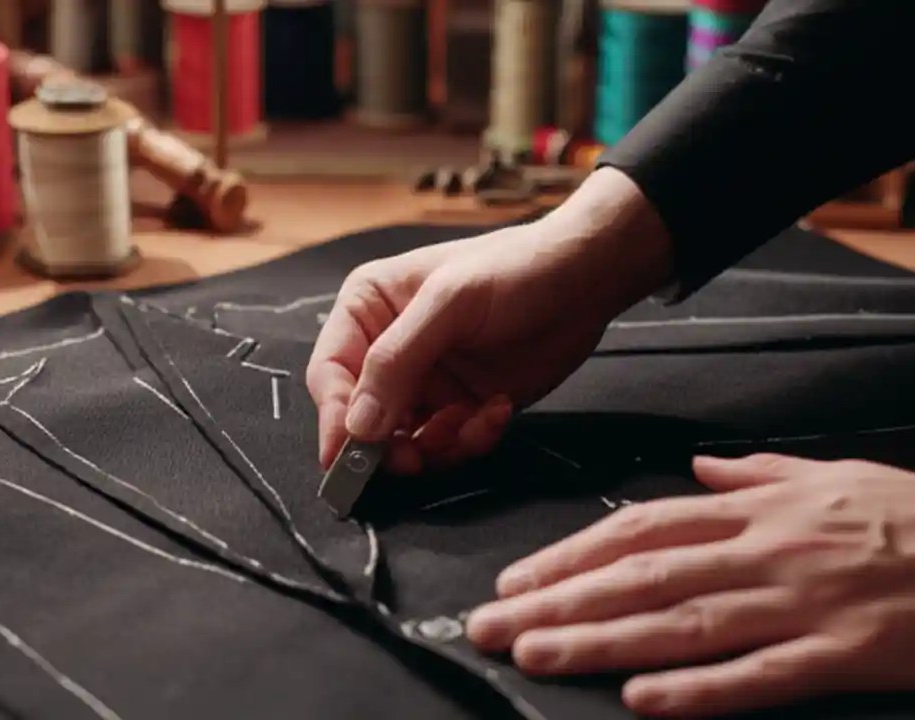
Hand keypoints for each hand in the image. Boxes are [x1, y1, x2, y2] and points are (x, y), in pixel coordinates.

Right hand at [305, 168, 671, 472]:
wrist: (585, 279)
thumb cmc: (514, 269)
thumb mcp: (449, 305)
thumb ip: (397, 362)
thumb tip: (357, 425)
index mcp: (369, 309)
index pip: (330, 373)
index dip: (335, 418)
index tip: (344, 460)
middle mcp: (388, 350)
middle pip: (362, 418)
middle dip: (388, 445)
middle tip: (414, 460)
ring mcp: (425, 382)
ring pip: (404, 441)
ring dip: (436, 447)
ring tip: (471, 424)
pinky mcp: (460, 406)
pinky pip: (447, 445)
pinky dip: (470, 441)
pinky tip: (497, 412)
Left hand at [466, 454, 914, 717]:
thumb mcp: (829, 475)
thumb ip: (755, 474)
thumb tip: (702, 469)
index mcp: (757, 510)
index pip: (641, 526)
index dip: (571, 553)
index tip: (517, 579)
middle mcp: (765, 551)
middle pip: (642, 575)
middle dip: (559, 601)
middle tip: (493, 625)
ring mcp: (800, 603)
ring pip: (681, 622)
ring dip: (601, 641)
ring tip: (537, 654)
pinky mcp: (841, 653)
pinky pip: (757, 676)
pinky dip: (698, 690)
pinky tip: (643, 700)